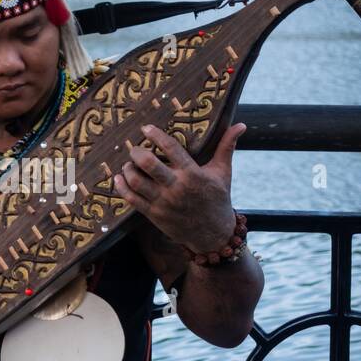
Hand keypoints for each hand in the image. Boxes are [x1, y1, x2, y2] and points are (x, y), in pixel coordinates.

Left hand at [113, 121, 246, 256]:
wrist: (213, 235)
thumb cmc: (218, 199)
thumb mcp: (223, 172)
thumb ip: (227, 147)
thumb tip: (241, 125)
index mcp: (193, 174)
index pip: (171, 148)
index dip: (156, 136)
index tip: (146, 128)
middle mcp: (177, 187)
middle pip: (148, 164)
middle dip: (137, 152)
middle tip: (134, 148)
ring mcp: (164, 202)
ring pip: (136, 181)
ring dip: (128, 169)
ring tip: (128, 164)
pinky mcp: (155, 215)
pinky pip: (132, 199)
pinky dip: (122, 187)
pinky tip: (119, 178)